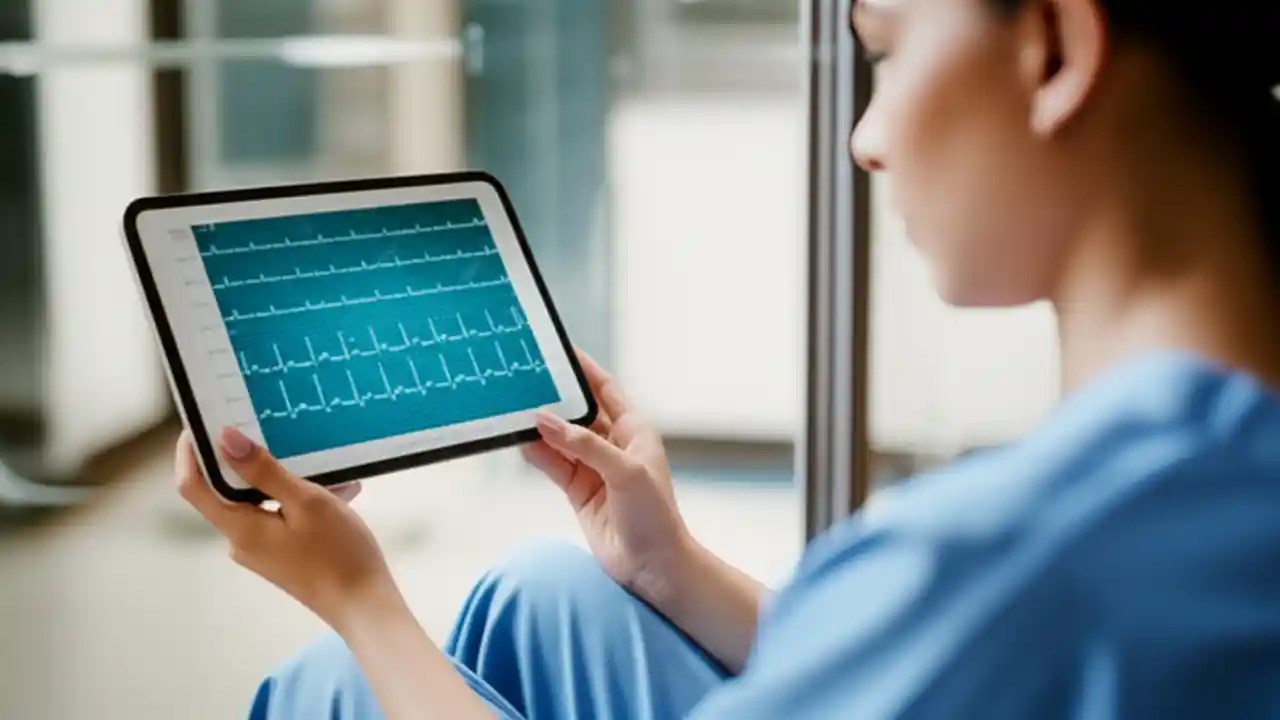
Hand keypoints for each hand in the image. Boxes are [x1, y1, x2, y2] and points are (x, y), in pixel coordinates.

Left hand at [175, 429, 402, 632]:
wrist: (363, 604)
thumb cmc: (340, 554)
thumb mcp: (307, 502)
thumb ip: (264, 471)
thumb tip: (226, 439)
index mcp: (240, 529)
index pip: (192, 485)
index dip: (189, 451)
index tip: (202, 422)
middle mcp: (241, 542)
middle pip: (226, 491)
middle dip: (250, 461)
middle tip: (276, 436)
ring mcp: (261, 550)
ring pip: (258, 501)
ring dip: (285, 480)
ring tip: (327, 474)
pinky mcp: (280, 555)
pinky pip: (276, 515)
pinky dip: (298, 500)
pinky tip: (336, 495)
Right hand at [524, 351, 694, 607]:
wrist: (653, 567)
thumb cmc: (654, 516)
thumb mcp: (625, 472)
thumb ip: (584, 445)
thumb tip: (545, 420)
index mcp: (634, 431)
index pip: (605, 389)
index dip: (584, 370)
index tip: (560, 351)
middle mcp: (613, 445)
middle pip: (577, 412)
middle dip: (553, 397)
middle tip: (526, 380)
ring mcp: (594, 468)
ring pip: (560, 438)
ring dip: (540, 427)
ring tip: (513, 409)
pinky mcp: (578, 490)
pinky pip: (553, 464)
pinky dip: (537, 454)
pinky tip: (519, 442)